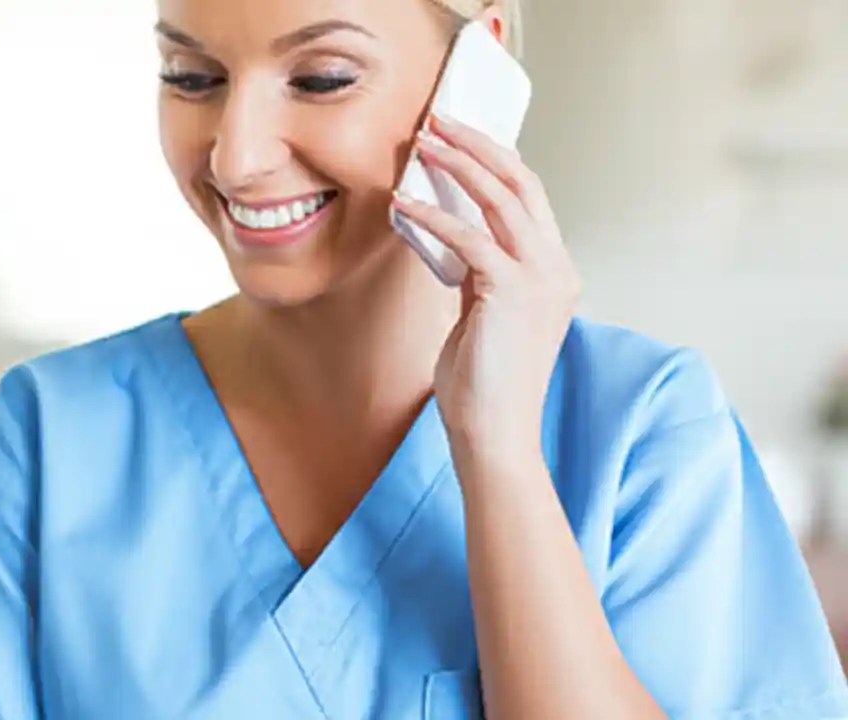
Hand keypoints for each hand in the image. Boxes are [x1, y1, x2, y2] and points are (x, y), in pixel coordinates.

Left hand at [391, 114, 579, 471]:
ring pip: (501, 198)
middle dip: (477, 145)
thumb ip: (478, 273)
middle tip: (438, 120)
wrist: (494, 434)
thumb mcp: (482, 315)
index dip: (493, 160)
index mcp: (554, 271)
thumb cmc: (483, 383)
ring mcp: (541, 278)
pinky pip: (468, 237)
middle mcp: (556, 268)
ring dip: (457, 164)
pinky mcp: (512, 293)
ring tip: (422, 142)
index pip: (528, 197)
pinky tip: (404, 204)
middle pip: (521, 183)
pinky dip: (433, 215)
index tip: (456, 137)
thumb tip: (450, 232)